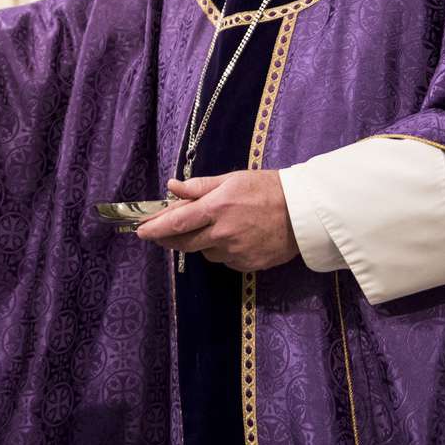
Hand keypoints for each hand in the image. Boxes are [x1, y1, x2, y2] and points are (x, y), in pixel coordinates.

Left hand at [135, 170, 298, 272]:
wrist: (304, 213)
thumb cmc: (267, 188)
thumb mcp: (231, 179)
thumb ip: (200, 186)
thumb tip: (172, 187)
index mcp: (216, 208)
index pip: (176, 222)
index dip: (155, 228)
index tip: (140, 230)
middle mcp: (222, 233)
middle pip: (184, 243)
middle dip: (167, 239)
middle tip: (159, 234)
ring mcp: (235, 252)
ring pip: (205, 252)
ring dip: (200, 242)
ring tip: (212, 227)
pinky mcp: (247, 265)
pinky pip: (224, 260)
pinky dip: (221, 250)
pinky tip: (234, 237)